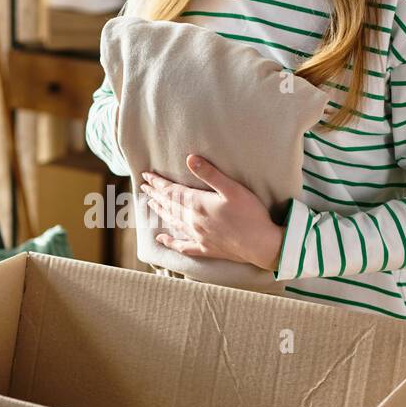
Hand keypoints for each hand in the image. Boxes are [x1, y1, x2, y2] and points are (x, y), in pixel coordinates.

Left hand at [139, 155, 284, 271]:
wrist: (261, 245)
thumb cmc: (250, 214)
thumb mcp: (232, 189)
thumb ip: (210, 174)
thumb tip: (189, 158)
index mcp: (198, 204)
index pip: (172, 191)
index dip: (158, 183)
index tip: (147, 176)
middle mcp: (193, 221)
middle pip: (170, 205)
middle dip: (156, 195)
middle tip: (144, 187)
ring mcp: (198, 236)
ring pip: (173, 222)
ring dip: (161, 212)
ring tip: (150, 204)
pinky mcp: (205, 248)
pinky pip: (183, 245)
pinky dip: (171, 242)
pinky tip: (162, 238)